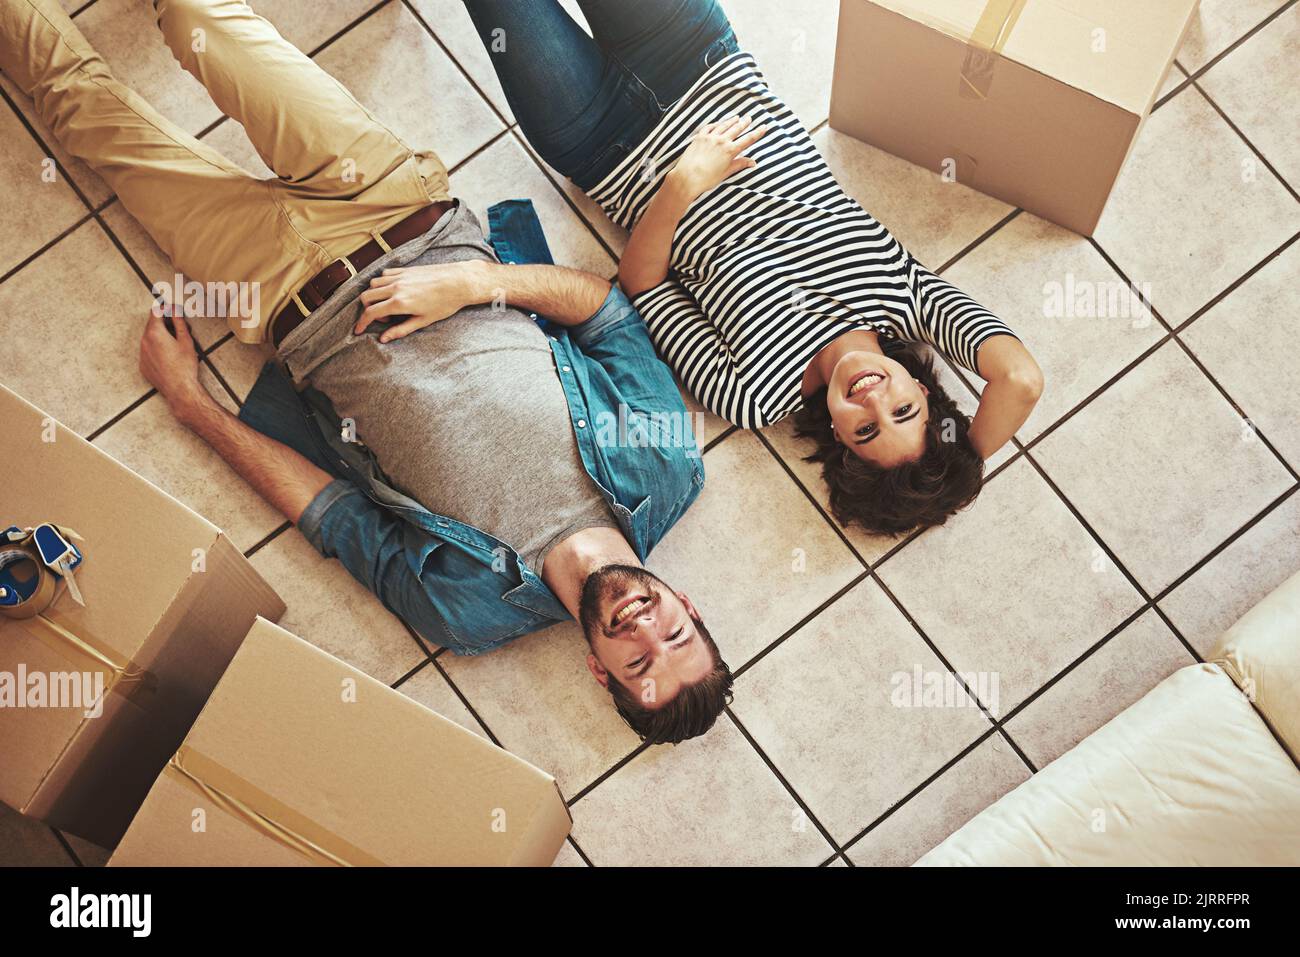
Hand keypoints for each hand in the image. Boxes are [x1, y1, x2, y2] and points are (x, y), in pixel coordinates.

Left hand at [139, 309, 215, 425]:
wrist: (179, 389)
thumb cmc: (185, 366)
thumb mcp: (186, 340)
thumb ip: (178, 321)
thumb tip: (174, 308)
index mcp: (154, 333)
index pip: (155, 312)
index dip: (164, 308)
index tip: (172, 308)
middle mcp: (144, 342)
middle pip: (152, 325)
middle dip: (164, 323)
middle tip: (179, 329)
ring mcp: (142, 354)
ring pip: (149, 338)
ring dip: (160, 337)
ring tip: (176, 345)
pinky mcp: (143, 365)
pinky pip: (148, 352)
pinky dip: (156, 350)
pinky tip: (169, 358)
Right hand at [354, 260, 487, 341]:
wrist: (459, 282)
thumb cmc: (445, 304)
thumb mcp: (423, 321)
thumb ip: (401, 330)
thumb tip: (383, 339)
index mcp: (399, 303)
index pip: (371, 313)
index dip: (361, 323)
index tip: (358, 330)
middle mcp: (396, 287)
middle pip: (366, 297)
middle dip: (366, 309)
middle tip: (380, 318)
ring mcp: (399, 276)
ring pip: (373, 284)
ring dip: (373, 296)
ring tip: (388, 305)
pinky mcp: (405, 269)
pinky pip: (384, 274)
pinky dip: (382, 283)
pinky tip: (393, 291)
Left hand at [667, 115, 767, 200]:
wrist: (687, 177)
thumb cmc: (707, 179)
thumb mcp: (726, 173)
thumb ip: (739, 164)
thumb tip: (753, 163)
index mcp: (730, 151)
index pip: (748, 140)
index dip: (757, 133)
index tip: (764, 127)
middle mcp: (721, 141)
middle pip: (736, 129)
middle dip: (744, 123)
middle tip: (750, 118)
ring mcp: (710, 137)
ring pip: (724, 125)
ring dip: (731, 121)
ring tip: (737, 117)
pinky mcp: (700, 137)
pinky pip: (710, 127)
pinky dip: (716, 124)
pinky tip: (718, 123)